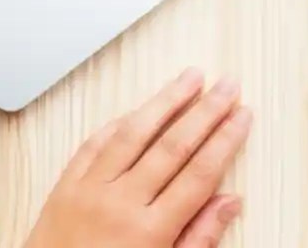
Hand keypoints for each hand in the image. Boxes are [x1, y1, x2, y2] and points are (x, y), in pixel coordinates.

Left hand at [25, 69, 252, 247]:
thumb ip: (199, 239)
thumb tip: (230, 202)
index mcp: (150, 232)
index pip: (200, 173)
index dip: (225, 140)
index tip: (242, 117)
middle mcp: (120, 205)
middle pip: (173, 145)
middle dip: (206, 111)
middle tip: (228, 86)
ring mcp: (89, 192)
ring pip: (134, 133)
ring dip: (166, 101)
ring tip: (191, 77)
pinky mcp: (65, 188)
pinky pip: (94, 144)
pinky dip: (118, 123)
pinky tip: (139, 109)